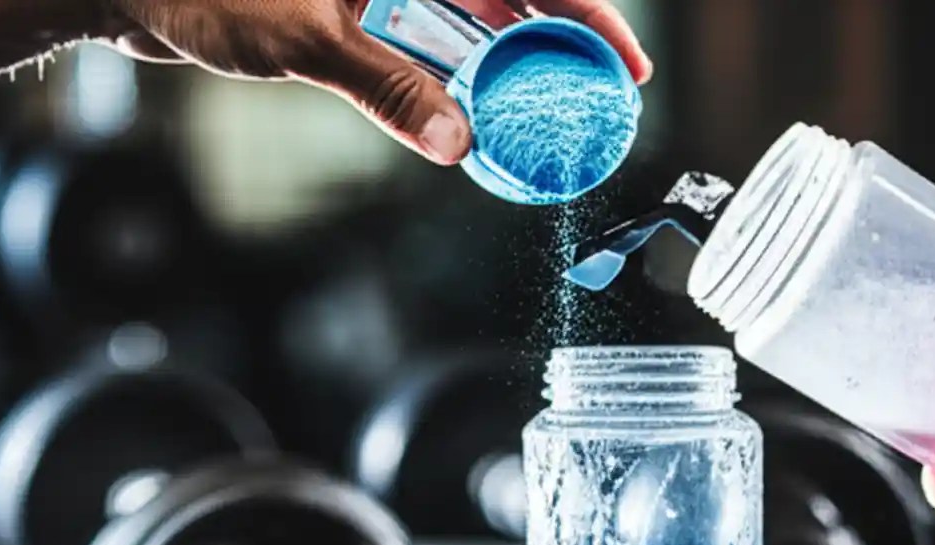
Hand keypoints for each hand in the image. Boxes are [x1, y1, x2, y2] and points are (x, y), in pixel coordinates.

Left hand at [101, 0, 651, 163]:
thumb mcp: (308, 41)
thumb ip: (389, 88)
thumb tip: (455, 140)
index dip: (587, 12)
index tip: (626, 60)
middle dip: (560, 40)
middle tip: (599, 94)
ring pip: (472, 13)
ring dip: (512, 59)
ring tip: (551, 109)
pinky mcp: (357, 0)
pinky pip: (429, 34)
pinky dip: (458, 69)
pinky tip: (477, 107)